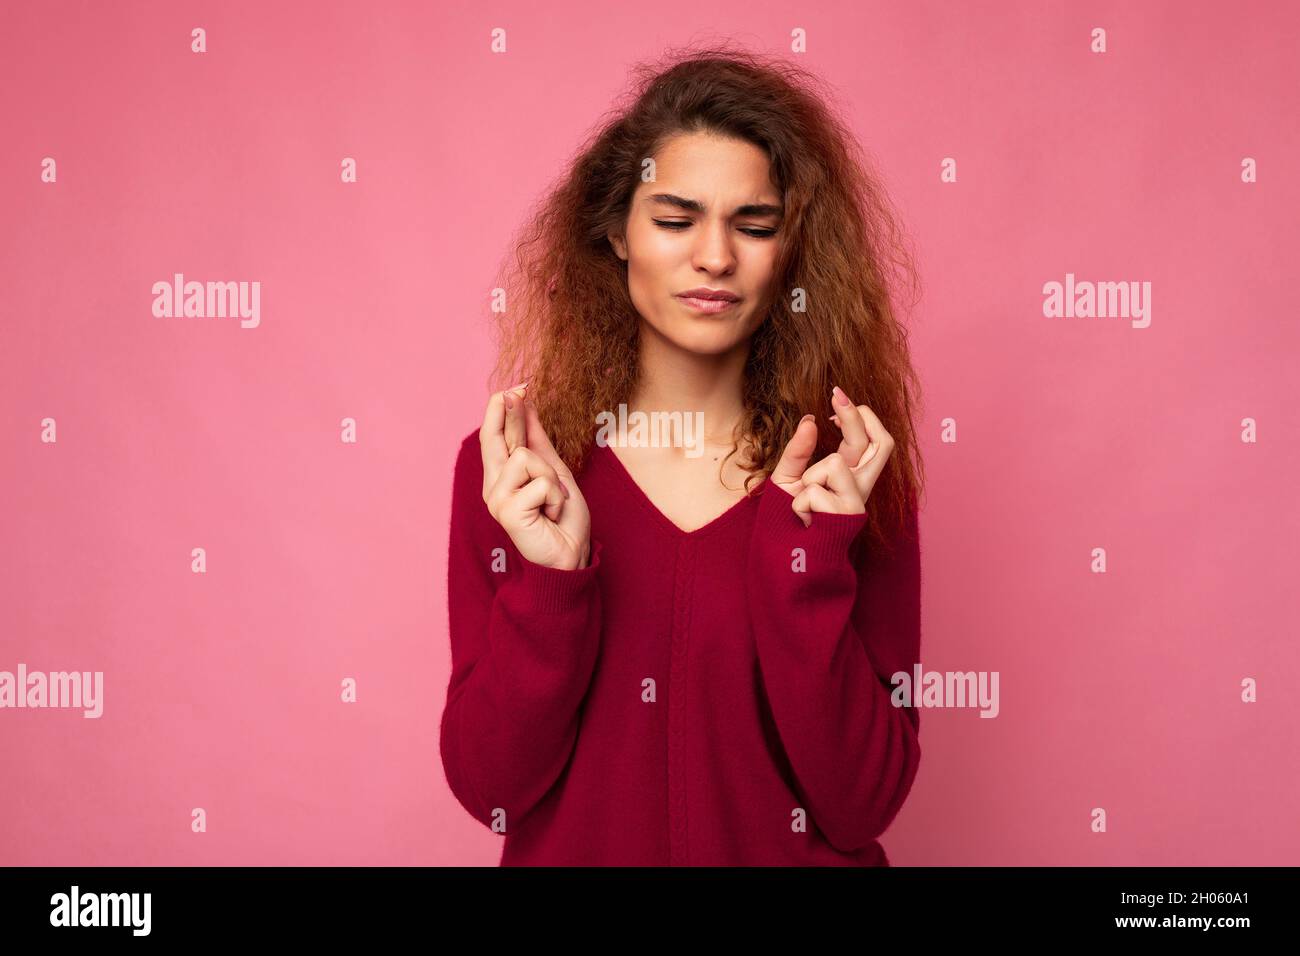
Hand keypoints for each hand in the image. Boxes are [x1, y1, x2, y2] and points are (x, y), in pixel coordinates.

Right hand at [479, 384, 591, 569]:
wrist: (571, 554)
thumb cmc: (562, 519)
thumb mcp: (554, 471)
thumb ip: (538, 441)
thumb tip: (527, 405)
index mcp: (503, 476)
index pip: (497, 436)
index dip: (504, 409)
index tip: (519, 386)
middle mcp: (494, 485)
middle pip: (496, 437)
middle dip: (507, 410)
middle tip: (518, 388)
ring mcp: (497, 499)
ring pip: (525, 457)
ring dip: (550, 477)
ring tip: (553, 501)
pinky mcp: (507, 511)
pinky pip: (539, 482)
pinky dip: (555, 496)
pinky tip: (551, 514)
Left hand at [770, 386, 894, 526]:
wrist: (785, 554)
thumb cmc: (788, 516)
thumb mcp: (788, 477)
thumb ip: (799, 450)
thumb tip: (810, 420)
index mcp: (851, 474)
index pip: (876, 440)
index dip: (862, 416)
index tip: (837, 397)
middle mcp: (860, 486)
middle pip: (881, 443)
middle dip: (857, 416)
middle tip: (836, 396)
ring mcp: (856, 501)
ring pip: (836, 462)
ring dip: (810, 475)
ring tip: (804, 499)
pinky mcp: (846, 517)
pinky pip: (814, 491)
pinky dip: (799, 502)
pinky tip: (803, 519)